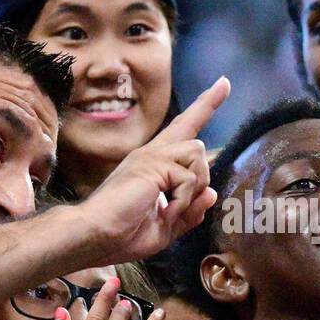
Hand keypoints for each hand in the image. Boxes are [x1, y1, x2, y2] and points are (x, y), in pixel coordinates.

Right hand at [78, 77, 229, 262]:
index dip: (205, 105)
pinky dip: (182, 203)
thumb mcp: (166, 227)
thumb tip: (210, 193)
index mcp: (154, 165)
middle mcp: (152, 153)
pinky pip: (189, 179)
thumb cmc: (123, 235)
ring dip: (192, 190)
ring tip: (168, 211)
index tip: (224, 83)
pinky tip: (163, 212)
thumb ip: (189, 211)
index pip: (184, 128)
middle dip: (199, 175)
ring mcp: (151, 155)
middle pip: (193, 135)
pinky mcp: (152, 163)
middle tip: (174, 210)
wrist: (95, 236)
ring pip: (198, 154)